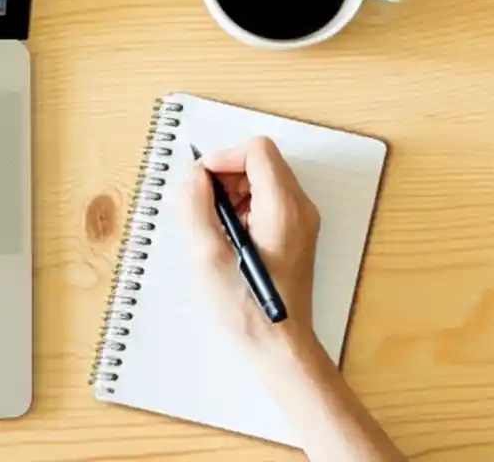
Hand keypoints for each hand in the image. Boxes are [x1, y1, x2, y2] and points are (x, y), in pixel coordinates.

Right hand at [181, 136, 319, 348]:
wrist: (278, 344)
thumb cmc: (248, 308)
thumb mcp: (208, 256)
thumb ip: (196, 207)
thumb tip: (194, 177)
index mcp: (283, 209)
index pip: (256, 150)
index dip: (221, 158)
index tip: (199, 182)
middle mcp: (299, 208)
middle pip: (259, 161)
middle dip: (224, 176)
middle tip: (202, 207)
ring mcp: (299, 220)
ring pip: (261, 178)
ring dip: (230, 192)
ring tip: (213, 227)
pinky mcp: (293, 231)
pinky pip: (264, 199)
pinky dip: (240, 206)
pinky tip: (227, 237)